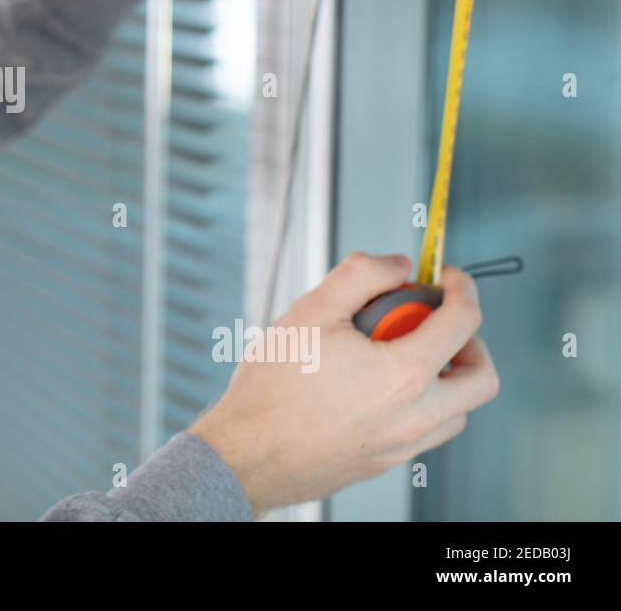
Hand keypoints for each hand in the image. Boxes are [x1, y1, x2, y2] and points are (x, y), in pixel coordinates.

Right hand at [189, 253, 499, 514]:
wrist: (246, 454)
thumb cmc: (273, 389)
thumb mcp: (312, 310)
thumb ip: (361, 275)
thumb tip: (397, 265)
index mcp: (404, 374)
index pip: (464, 321)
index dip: (462, 287)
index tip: (447, 277)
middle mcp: (415, 416)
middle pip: (482, 378)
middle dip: (469, 341)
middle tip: (433, 323)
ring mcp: (403, 445)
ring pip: (459, 410)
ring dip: (446, 375)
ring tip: (400, 354)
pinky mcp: (385, 462)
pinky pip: (427, 431)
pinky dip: (421, 402)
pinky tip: (375, 385)